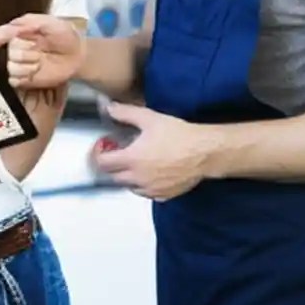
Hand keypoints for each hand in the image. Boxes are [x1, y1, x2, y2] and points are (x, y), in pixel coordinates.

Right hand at [0, 13, 84, 88]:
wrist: (78, 55)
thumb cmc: (65, 36)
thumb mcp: (50, 22)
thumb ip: (30, 21)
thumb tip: (12, 26)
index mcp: (18, 33)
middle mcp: (16, 48)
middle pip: (9, 53)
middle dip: (26, 52)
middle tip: (42, 50)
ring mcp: (20, 64)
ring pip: (12, 67)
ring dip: (29, 65)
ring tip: (42, 61)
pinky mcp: (24, 79)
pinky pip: (15, 80)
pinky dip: (27, 77)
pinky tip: (38, 72)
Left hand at [93, 103, 219, 201]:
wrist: (204, 152)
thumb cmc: (179, 136)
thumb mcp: (149, 118)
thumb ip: (125, 113)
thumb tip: (110, 108)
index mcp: (132, 159)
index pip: (103, 163)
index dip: (99, 153)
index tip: (104, 145)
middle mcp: (139, 178)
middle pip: (113, 176)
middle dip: (112, 164)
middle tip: (118, 151)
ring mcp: (151, 189)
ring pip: (129, 186)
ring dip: (126, 175)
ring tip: (135, 161)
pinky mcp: (164, 195)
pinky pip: (146, 193)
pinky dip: (143, 185)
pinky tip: (150, 173)